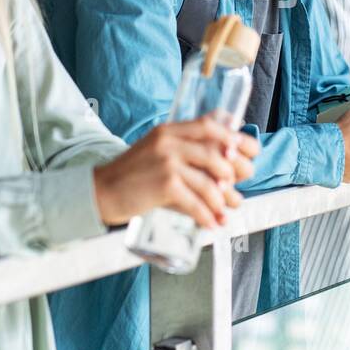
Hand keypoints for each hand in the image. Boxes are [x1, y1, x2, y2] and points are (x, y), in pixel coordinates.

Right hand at [94, 116, 255, 228]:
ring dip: (224, 200)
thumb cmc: (132, 175)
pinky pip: (196, 202)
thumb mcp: (156, 149)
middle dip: (236, 172)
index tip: (249, 152)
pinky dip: (208, 215)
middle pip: (217, 154)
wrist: (100, 191)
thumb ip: (183, 148)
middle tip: (240, 187)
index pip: (210, 125)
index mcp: (170, 130)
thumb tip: (223, 158)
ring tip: (228, 210)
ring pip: (210, 182)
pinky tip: (213, 223)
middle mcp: (169, 142)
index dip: (235, 138)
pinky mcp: (164, 185)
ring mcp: (167, 163)